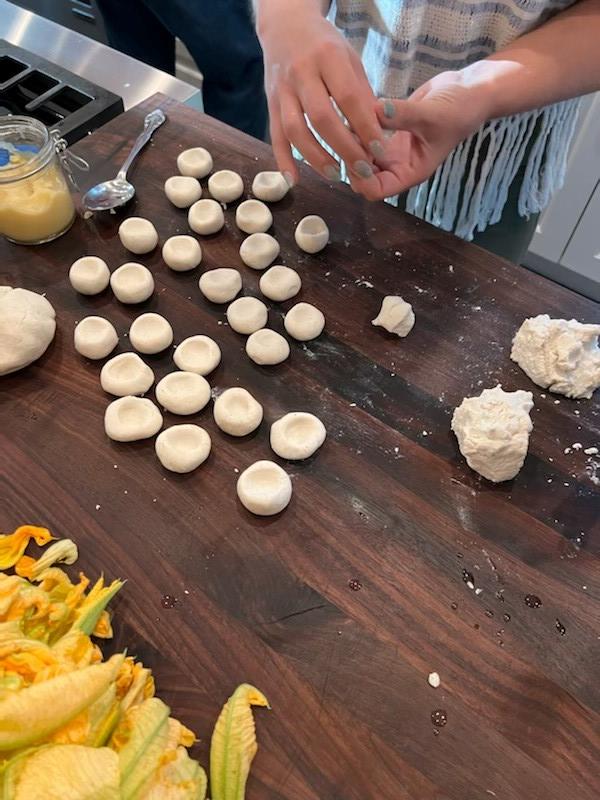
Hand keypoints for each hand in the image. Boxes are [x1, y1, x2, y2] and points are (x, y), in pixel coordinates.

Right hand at [257, 5, 384, 187]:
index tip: (379, 150)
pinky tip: (293, 179)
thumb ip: (362, 94)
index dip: (364, 127)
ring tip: (336, 174)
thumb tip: (375, 134)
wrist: (285, 26)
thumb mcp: (350, 59)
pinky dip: (283, 160)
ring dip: (316, 158)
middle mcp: (301, 73)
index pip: (348, 98)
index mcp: (327, 57)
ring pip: (296, 131)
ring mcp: (282, 90)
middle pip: (322, 118)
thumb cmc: (325, 45)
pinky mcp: (270, 103)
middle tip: (362, 169)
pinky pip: (275, 136)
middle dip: (344, 148)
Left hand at [353, 70, 492, 200]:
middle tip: (347, 133)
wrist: (468, 91)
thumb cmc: (459, 110)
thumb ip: (403, 115)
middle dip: (352, 158)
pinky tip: (354, 108)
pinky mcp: (387, 130)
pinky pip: (364, 133)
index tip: (356, 153)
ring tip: (348, 118)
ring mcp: (391, 148)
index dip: (362, 178)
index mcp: (408, 172)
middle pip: (362, 175)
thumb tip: (376, 111)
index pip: (376, 190)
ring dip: (351, 140)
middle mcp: (396, 165)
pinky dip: (357, 125)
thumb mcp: (433, 114)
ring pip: (359, 153)